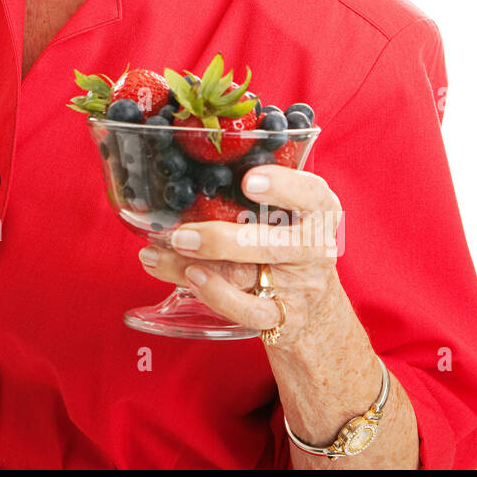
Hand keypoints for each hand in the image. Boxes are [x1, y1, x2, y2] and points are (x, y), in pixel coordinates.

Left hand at [137, 165, 343, 347]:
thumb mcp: (290, 209)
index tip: (248, 180)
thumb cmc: (289, 239)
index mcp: (320, 211)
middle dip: (221, 240)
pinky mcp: (283, 318)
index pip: (311, 195)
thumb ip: (258, 186)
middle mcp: (313, 248)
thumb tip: (190, 159)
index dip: (283, 186)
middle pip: (274, 245)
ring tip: (156, 254)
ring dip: (193, 267)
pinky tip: (189, 279)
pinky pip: (249, 312)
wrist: (317, 306)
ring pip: (247, 277)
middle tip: (179, 234)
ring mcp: (300, 286)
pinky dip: (217, 296)